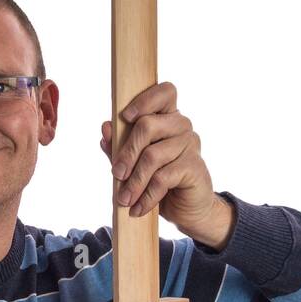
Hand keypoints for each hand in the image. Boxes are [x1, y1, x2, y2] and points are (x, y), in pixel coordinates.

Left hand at [100, 80, 233, 247]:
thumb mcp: (133, 164)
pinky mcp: (194, 166)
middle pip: (148, 124)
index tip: (126, 116)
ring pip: (152, 156)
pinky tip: (138, 207)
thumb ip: (118, 146)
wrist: (186, 210)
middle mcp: (182, 125)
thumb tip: (106, 127)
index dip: (145, 99)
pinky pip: (162, 178)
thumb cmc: (158, 181)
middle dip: (126, 152)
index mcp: (167, 117)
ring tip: (124, 199)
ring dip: (134, 181)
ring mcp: (191, 144)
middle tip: (116, 174)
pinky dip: (146, 196)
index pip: (164, 91)